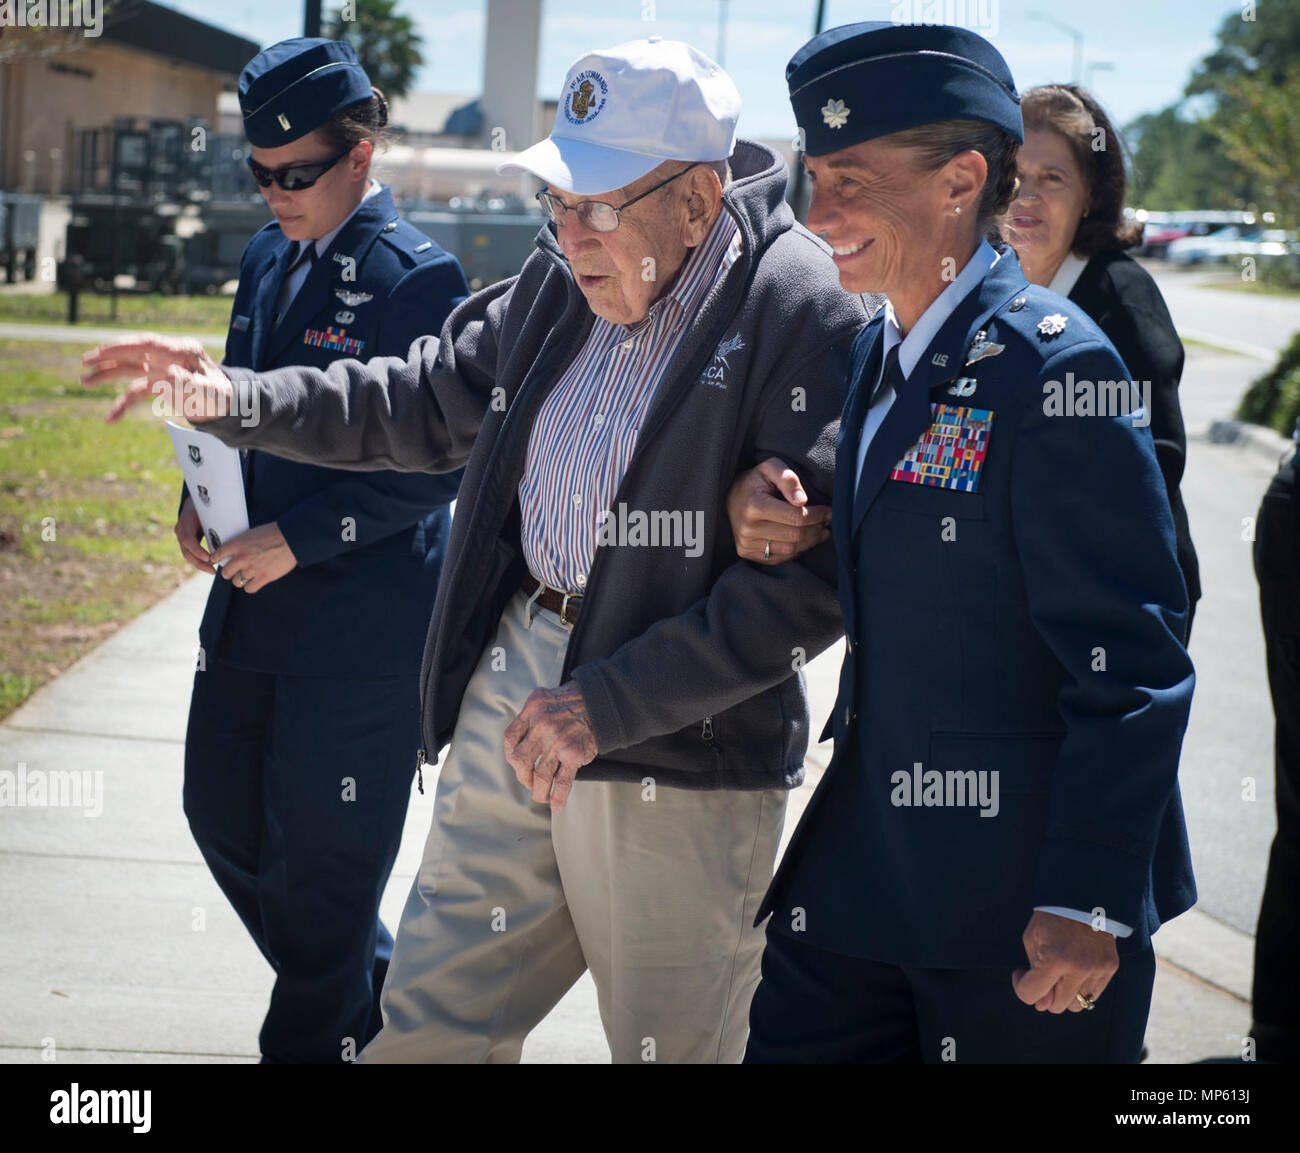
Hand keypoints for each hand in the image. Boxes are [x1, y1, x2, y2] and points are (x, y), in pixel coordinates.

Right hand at [81, 334, 232, 424]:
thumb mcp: (212, 392)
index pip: (149, 343)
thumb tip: (168, 376)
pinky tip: (110, 418)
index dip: (125, 345)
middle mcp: (169, 357)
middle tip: (85, 361)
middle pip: (134, 353)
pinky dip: (123, 404)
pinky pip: (136, 393)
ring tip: (84, 380)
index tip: (103, 350)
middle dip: (109, 356)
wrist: (228, 406)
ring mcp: (162, 370)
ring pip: (130, 370)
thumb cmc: (223, 396)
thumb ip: (191, 384)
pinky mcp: (159, 384)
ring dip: (107, 374)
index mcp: (183, 351)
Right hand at [175, 496, 215, 574]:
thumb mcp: (212, 508)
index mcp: (186, 519)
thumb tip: (235, 529)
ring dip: (200, 564)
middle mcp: (181, 528)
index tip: (209, 558)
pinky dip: (200, 561)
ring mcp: (182, 535)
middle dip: (199, 562)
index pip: (187, 538)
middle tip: (213, 570)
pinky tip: (210, 567)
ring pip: (188, 554)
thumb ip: (218, 517)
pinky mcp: (186, 540)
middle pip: (186, 550)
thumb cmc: (208, 503)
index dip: (197, 550)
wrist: (198, 501)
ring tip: (212, 571)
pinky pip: (191, 553)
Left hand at [211, 522, 297, 594]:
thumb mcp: (252, 533)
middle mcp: (242, 558)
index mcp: (237, 544)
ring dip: (240, 580)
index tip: (216, 561)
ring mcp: (252, 569)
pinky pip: (249, 589)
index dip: (216, 559)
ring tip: (247, 576)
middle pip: (226, 572)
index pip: (217, 555)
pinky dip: (251, 586)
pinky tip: (255, 581)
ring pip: (236, 582)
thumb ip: (242, 543)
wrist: (291, 538)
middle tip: (234, 570)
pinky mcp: (263, 577)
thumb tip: (237, 551)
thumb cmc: (274, 532)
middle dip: (229, 572)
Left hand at [503, 680, 597, 812]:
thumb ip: (529, 716)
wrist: (601, 702)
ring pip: (540, 776)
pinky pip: (562, 781)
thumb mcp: (544, 698)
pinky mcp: (574, 754)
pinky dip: (559, 797)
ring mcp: (558, 742)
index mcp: (532, 710)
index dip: (510, 754)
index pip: (510, 738)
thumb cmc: (572, 702)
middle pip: (520, 760)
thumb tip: (520, 741)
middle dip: (522, 776)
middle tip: (528, 782)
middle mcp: (542, 725)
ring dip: (539, 792)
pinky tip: (557, 806)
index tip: (516, 763)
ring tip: (541, 797)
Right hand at [727, 457, 830, 564]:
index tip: (829, 511)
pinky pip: (779, 558)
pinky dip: (796, 551)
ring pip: (790, 550)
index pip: (796, 517)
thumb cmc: (756, 481)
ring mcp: (746, 543)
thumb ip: (788, 479)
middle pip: (795, 536)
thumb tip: (802, 501)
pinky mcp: (746, 552)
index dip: (817, 516)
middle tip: (827, 521)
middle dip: (816, 528)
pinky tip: (805, 540)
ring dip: (810, 541)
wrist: (730, 496)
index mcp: (755, 505)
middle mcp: (748, 528)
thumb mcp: (771, 468)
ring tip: (820, 530)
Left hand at [1011, 910, 1118, 1013]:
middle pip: (1056, 1006)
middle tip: (1042, 974)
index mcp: (1054, 959)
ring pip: (1078, 1005)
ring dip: (1065, 995)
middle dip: (1045, 994)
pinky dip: (1081, 988)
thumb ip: (1033, 973)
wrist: (1082, 897)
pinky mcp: (1110, 968)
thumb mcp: (1032, 939)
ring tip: (1060, 973)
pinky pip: (1094, 994)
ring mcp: (1097, 969)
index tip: (1021, 974)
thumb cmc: (1051, 917)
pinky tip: (1075, 969)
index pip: (1032, 995)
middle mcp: (1078, 968)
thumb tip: (1041, 1005)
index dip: (1021, 988)